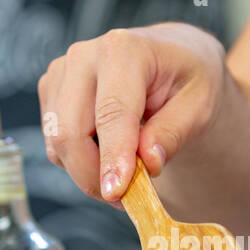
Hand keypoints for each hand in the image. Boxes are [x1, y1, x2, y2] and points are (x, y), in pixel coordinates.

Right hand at [37, 23, 225, 201]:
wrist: (169, 59)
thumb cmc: (186, 78)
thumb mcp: (199, 105)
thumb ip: (173, 133)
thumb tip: (148, 162)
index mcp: (124, 50)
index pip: (111, 112)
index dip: (112, 157)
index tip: (117, 192)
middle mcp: (83, 57)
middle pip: (71, 132)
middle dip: (94, 176)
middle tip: (126, 200)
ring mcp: (61, 74)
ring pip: (58, 143)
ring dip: (87, 174)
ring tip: (125, 180)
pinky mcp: (50, 92)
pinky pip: (55, 143)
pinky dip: (78, 163)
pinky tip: (107, 158)